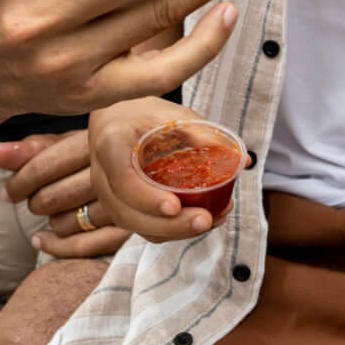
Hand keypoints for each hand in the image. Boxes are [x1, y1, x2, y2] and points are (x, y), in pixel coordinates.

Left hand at [0, 132, 128, 257]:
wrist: (195, 152)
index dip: (23, 180)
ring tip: (54, 212)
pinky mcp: (136, 224)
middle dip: (38, 200)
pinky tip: (44, 242)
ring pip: (68, 221)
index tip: (12, 190)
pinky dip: (60, 247)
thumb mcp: (92, 132)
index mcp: (100, 138)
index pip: (47, 164)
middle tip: (35, 198)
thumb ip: (44, 145)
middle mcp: (112, 168)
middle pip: (54, 196)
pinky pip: (88, 245)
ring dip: (54, 221)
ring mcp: (125, 199)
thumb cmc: (138, 132)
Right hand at [89, 100, 236, 242]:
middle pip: (128, 213)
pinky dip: (171, 230)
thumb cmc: (146, 112)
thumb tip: (243, 161)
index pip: (123, 180)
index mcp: (111, 144)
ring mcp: (109, 195)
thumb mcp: (173, 114)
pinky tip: (203, 220)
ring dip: (174, 231)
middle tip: (206, 220)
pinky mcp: (121, 206)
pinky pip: (142, 226)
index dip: (147, 198)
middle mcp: (102, 175)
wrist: (118, 117)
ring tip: (214, 220)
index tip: (175, 206)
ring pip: (136, 226)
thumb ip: (203, 134)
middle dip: (169, 225)